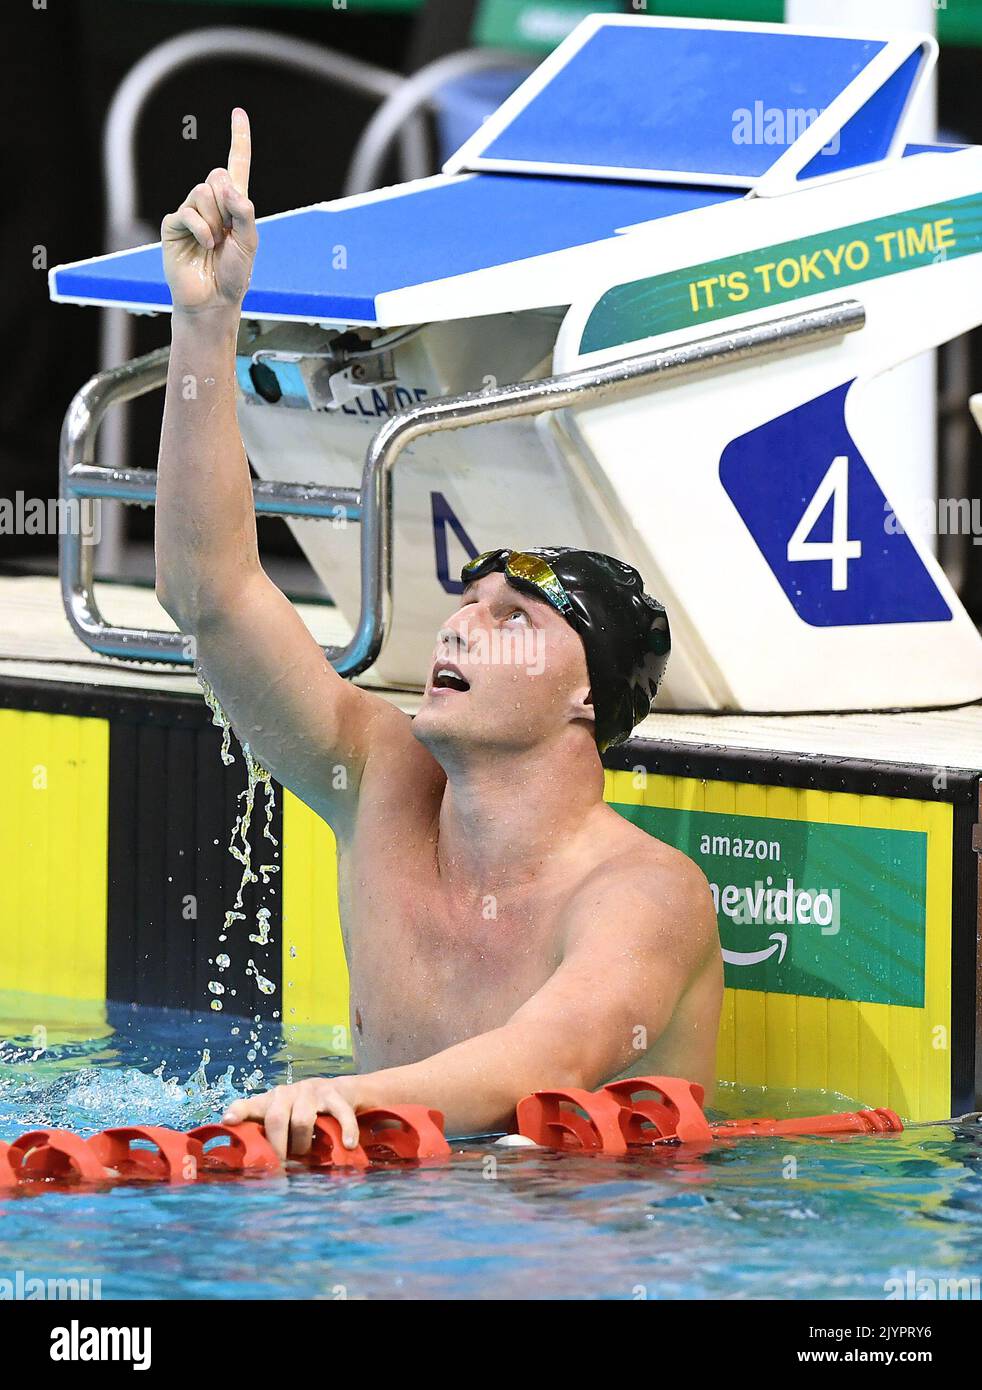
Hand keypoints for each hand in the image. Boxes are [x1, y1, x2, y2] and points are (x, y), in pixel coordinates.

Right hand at [161, 107, 256, 313]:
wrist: (214, 299)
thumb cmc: (235, 274)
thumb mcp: (250, 242)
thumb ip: (245, 211)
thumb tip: (227, 187)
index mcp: (233, 205)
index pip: (236, 165)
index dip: (238, 139)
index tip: (238, 113)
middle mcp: (211, 204)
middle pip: (217, 176)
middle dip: (227, 204)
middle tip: (227, 232)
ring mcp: (191, 213)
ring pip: (203, 192)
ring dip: (215, 220)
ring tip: (214, 243)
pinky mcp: (174, 225)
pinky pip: (188, 212)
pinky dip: (201, 230)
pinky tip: (204, 246)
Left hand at [222, 1075, 365, 1160]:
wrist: (340, 1092)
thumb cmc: (303, 1115)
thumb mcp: (283, 1122)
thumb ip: (268, 1139)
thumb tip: (255, 1170)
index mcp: (269, 1102)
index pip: (248, 1104)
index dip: (238, 1112)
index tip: (228, 1121)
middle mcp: (287, 1093)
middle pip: (276, 1118)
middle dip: (277, 1147)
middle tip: (280, 1167)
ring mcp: (311, 1092)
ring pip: (303, 1120)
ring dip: (304, 1144)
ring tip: (307, 1156)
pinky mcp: (335, 1094)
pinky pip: (339, 1114)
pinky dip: (345, 1130)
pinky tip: (348, 1145)